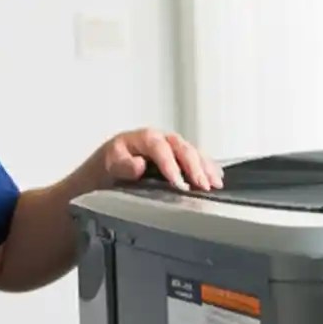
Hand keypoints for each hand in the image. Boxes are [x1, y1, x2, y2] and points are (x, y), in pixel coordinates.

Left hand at [98, 128, 223, 191]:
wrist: (106, 172)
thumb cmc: (108, 167)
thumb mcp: (109, 165)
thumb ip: (123, 165)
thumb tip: (138, 165)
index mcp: (142, 138)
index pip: (160, 147)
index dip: (170, 164)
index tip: (177, 182)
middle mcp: (160, 139)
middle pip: (181, 148)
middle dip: (193, 167)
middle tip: (202, 185)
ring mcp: (171, 147)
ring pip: (192, 152)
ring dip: (205, 168)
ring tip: (214, 183)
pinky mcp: (178, 157)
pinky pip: (196, 159)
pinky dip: (208, 168)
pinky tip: (216, 178)